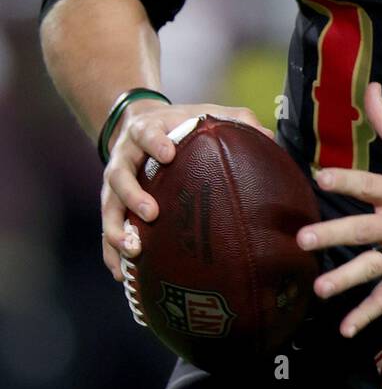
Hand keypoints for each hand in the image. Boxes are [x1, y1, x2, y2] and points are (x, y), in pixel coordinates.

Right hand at [101, 101, 273, 280]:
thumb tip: (268, 136)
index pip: (146, 133)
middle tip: (150, 213)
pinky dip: (111, 252)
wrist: (139, 124)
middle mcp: (125, 156)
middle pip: (120, 174)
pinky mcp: (112, 204)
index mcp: (147, 130)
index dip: (154, 143)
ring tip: (133, 250)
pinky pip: (106, 229)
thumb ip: (235, 119)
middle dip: (132, 194)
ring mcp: (115, 182)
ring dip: (117, 229)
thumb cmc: (181, 123)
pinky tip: (122, 275)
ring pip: (109, 206)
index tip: (168, 154)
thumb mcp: (206, 113)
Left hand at [296, 82, 381, 338]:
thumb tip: (372, 85)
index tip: (319, 176)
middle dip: (335, 235)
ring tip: (319, 289)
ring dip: (347, 279)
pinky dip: (368, 314)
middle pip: (365, 229)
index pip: (369, 183)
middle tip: (304, 241)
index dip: (346, 178)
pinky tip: (345, 328)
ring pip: (375, 267)